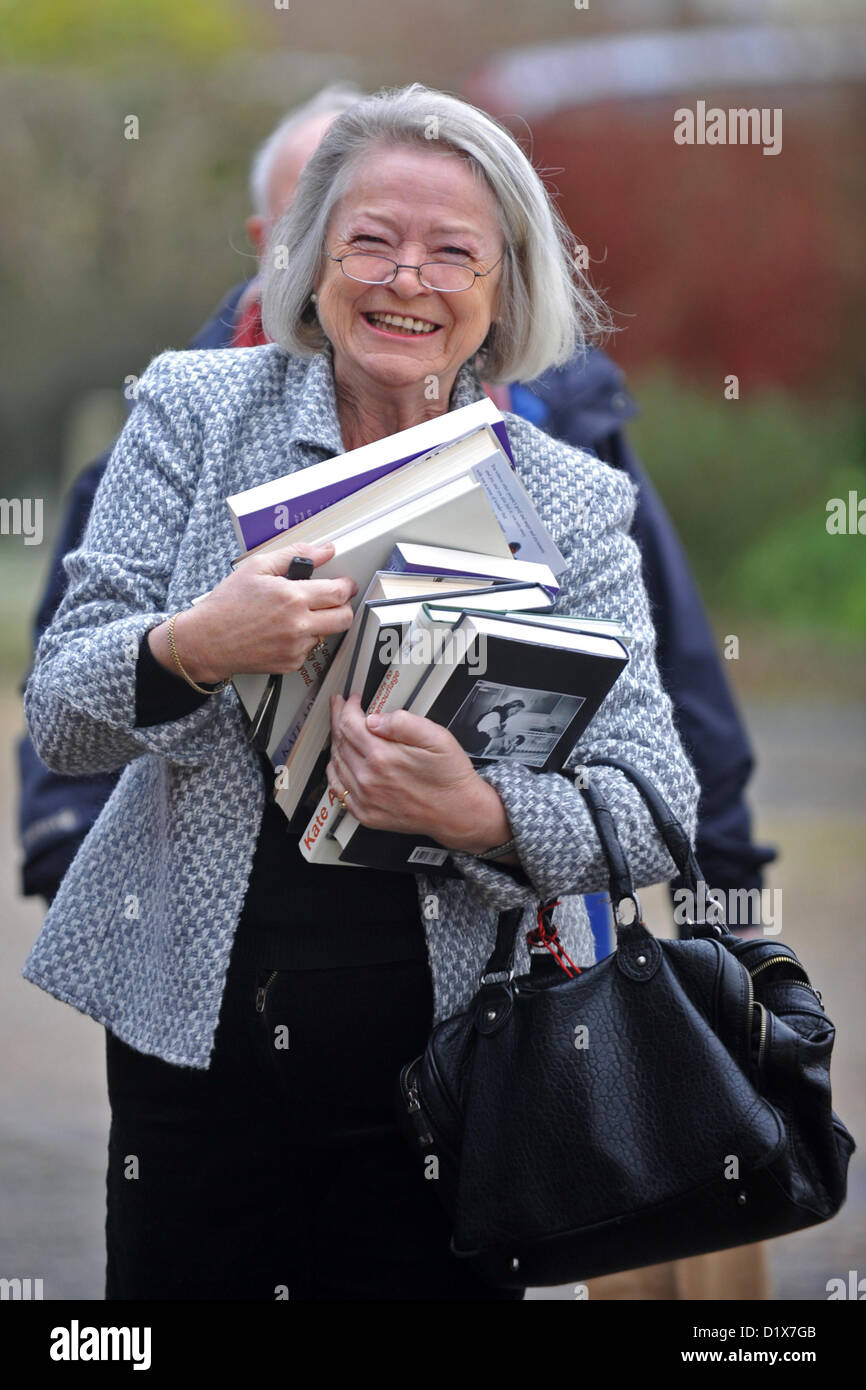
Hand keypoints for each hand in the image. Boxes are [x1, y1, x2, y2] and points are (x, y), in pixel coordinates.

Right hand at [148, 541, 356, 683]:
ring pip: (328, 634)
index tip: (345, 583)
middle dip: (344, 606)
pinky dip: (303, 639)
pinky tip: (283, 631)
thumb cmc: (227, 604)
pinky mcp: (290, 664)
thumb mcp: (257, 567)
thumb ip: (295, 555)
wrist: (205, 642)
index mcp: (292, 598)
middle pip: (344, 618)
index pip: (339, 592)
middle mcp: (298, 625)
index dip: (346, 586)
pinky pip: (310, 649)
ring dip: (322, 623)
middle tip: (334, 600)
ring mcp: (296, 648)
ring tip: (299, 615)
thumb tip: (325, 550)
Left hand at [326, 693, 512, 852]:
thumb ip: (403, 723)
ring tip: (341, 730)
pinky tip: (340, 761)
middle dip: (338, 720)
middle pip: (339, 742)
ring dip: (336, 743)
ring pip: (335, 763)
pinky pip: (339, 788)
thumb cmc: (449, 775)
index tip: (351, 700)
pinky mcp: (366, 813)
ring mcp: (364, 798)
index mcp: (382, 757)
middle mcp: (368, 778)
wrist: (458, 812)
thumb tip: (374, 719)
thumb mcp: (436, 738)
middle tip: (340, 708)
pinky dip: (335, 771)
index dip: (346, 708)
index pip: (349, 724)